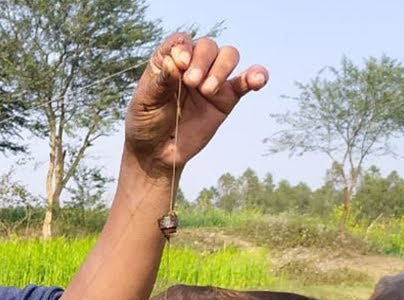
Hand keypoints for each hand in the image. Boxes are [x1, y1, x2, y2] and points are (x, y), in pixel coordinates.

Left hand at [124, 33, 267, 177]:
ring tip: (208, 90)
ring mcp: (211, 81)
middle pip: (208, 46)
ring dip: (222, 68)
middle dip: (202, 60)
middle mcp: (192, 66)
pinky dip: (256, 76)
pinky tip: (258, 80)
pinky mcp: (226, 99)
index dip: (184, 48)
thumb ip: (160, 82)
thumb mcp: (145, 103)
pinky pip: (246, 81)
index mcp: (169, 62)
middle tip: (191, 83)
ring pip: (228, 56)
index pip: (181, 42)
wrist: (157, 154)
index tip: (181, 65)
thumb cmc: (146, 124)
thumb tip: (174, 62)